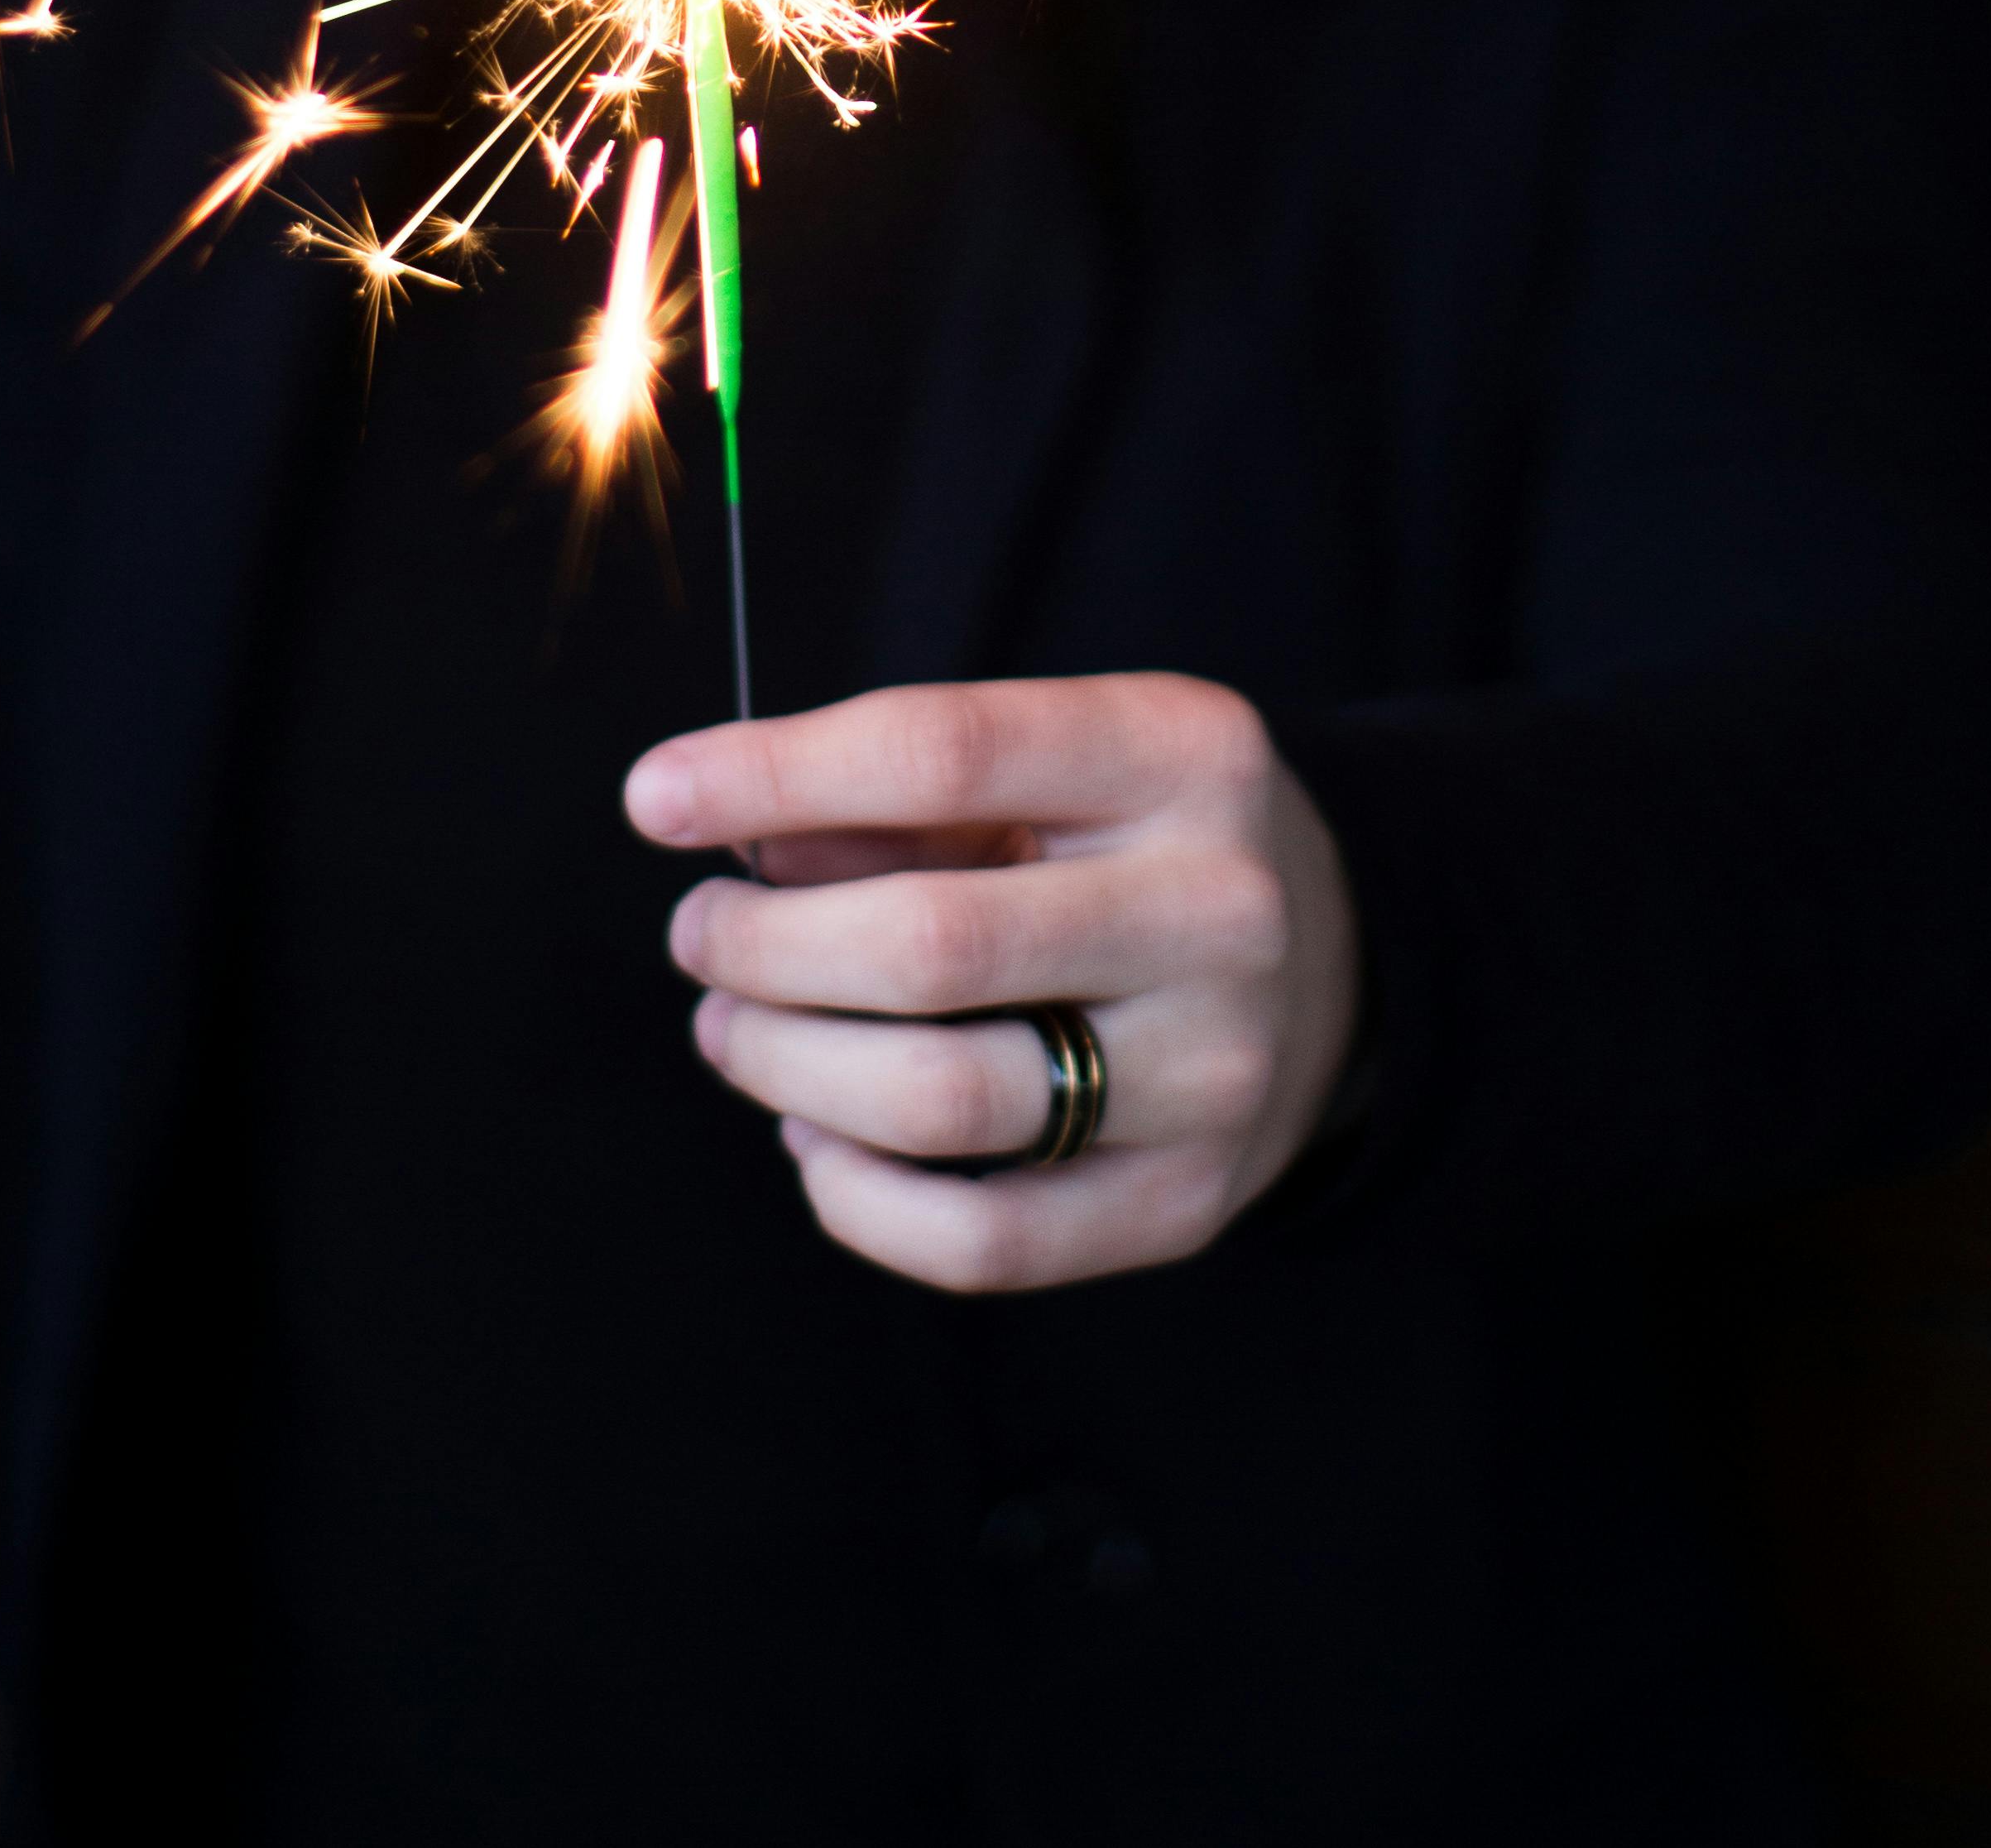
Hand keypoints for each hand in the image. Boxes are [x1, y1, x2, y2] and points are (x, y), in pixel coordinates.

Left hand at [622, 674, 1358, 1291]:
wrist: (1336, 958)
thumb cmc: (1129, 839)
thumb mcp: (1050, 760)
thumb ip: (892, 790)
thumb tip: (724, 835)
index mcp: (1180, 754)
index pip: (940, 750)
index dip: (772, 773)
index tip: (654, 796)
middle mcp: (1217, 909)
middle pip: (929, 944)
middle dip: (763, 946)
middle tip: (698, 935)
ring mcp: (1215, 1070)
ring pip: (941, 1102)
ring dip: (786, 1068)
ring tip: (731, 1027)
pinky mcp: (1188, 1203)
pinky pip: (982, 1240)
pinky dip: (855, 1198)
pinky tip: (815, 1137)